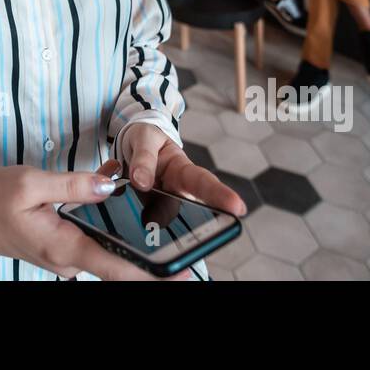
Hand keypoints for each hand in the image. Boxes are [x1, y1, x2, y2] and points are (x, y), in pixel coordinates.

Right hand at [0, 161, 190, 280]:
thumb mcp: (32, 182)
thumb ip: (73, 184)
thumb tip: (108, 186)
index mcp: (63, 247)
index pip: (115, 268)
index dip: (150, 274)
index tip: (181, 275)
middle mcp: (70, 260)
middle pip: (120, 265)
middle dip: (150, 256)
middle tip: (185, 250)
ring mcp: (69, 258)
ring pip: (110, 252)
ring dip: (131, 239)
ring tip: (152, 216)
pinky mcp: (68, 249)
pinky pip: (97, 242)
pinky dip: (112, 228)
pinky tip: (116, 198)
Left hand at [120, 123, 247, 217]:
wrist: (132, 145)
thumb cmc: (146, 139)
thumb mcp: (144, 138)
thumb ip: (144, 158)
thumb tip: (141, 181)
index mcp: (183, 168)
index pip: (203, 182)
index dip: (221, 195)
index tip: (238, 207)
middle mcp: (179, 189)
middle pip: (195, 208)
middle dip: (204, 221)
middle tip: (221, 230)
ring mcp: (164, 202)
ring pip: (165, 218)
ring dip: (154, 217)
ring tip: (145, 214)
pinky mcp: (149, 211)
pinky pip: (148, 221)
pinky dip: (141, 220)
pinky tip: (138, 217)